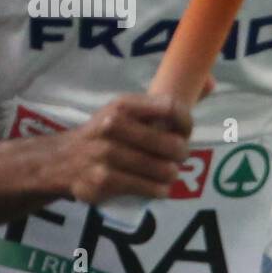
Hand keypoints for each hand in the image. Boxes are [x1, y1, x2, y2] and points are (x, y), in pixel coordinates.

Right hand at [50, 92, 192, 205]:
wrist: (60, 160)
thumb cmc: (102, 133)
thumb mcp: (124, 111)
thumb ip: (163, 103)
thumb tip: (211, 82)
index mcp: (122, 105)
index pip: (171, 108)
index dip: (186, 122)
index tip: (184, 131)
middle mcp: (114, 126)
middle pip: (172, 145)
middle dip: (181, 154)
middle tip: (176, 157)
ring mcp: (108, 156)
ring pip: (164, 170)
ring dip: (171, 175)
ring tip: (166, 172)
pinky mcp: (104, 182)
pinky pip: (150, 189)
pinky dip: (159, 190)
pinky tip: (156, 186)